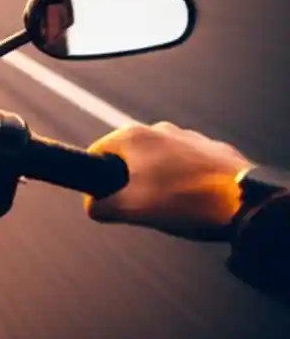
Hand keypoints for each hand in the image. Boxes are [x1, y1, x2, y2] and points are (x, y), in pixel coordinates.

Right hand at [86, 122, 252, 240]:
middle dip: (130, 181)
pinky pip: (188, 165)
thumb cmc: (185, 200)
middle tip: (141, 206)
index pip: (97, 152)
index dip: (95, 178)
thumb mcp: (132, 209)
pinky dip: (186, 180)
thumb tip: (93, 206)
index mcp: (134, 137)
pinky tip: (194, 201)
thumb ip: (101, 207)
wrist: (244, 201)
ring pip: (160, 161)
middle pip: (130, 157)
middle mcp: (159, 129)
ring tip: (172, 207)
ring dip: (159, 180)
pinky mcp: (213, 149)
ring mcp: (189, 137)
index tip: (105, 199)